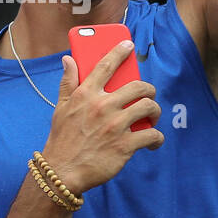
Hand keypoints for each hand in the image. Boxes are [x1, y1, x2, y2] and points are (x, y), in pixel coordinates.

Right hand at [42, 40, 163, 192]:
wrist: (62, 172)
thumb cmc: (62, 139)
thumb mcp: (61, 108)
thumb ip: (68, 82)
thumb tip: (68, 59)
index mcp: (86, 95)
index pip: (105, 66)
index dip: (119, 52)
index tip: (128, 45)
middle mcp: (102, 106)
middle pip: (138, 86)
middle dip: (149, 90)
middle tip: (148, 96)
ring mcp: (115, 126)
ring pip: (149, 107)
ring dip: (155, 112)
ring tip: (152, 118)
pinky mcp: (125, 145)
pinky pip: (152, 135)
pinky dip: (157, 138)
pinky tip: (154, 141)